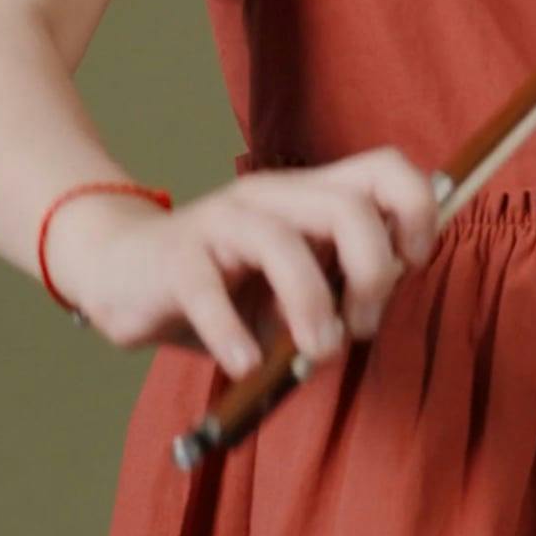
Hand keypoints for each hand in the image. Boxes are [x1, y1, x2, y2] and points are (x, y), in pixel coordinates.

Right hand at [45, 149, 445, 371]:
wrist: (119, 272)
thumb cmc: (221, 287)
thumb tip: (379, 311)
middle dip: (372, 273)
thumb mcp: (291, 285)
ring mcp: (221, 221)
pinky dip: (234, 335)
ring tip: (315, 354)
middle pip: (348, 208)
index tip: (414, 265)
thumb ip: (336, 289)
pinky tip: (245, 365)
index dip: (416, 211)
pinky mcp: (175, 258)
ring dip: (311, 307)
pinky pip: (209, 292)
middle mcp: (272, 197)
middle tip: (359, 328)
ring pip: (282, 245)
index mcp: (310, 196)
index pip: (386, 170)